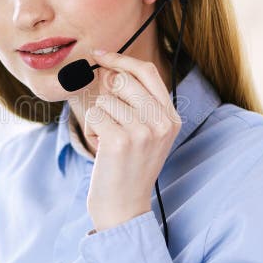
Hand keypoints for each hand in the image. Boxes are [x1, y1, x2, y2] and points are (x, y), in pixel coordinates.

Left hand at [73, 49, 180, 231]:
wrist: (124, 207)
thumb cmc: (127, 168)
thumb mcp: (144, 133)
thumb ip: (135, 102)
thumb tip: (108, 70)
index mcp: (171, 118)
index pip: (147, 72)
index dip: (121, 60)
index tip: (100, 55)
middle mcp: (162, 122)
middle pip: (123, 81)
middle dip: (107, 97)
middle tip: (109, 122)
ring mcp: (143, 131)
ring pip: (105, 99)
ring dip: (99, 120)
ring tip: (109, 143)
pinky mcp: (120, 140)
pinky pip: (94, 114)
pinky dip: (91, 130)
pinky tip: (101, 150)